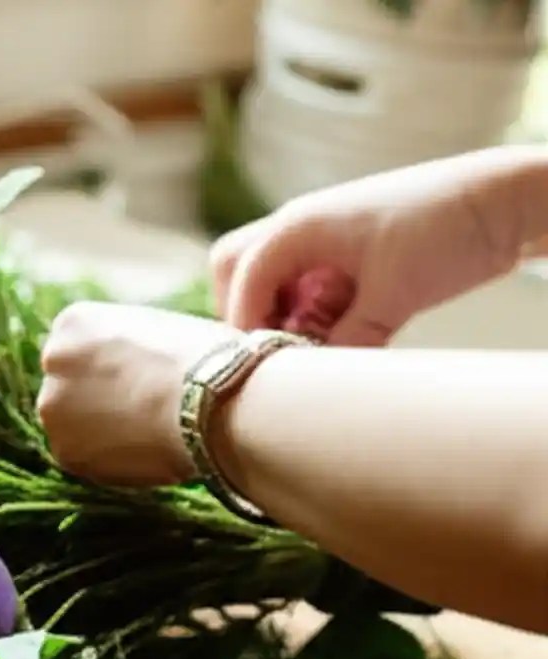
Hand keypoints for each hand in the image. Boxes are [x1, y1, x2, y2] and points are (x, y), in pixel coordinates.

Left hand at [37, 303, 239, 484]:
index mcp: (74, 322)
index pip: (81, 350)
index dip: (112, 370)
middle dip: (98, 400)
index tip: (139, 381)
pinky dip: (109, 462)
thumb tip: (130, 368)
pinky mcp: (64, 450)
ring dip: (101, 431)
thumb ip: (127, 347)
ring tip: (147, 434)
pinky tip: (143, 453)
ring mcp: (52, 406)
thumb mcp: (159, 328)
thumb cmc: (204, 359)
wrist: (207, 402)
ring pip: (74, 424)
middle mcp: (52, 359)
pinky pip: (85, 459)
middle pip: (70, 386)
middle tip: (140, 412)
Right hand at [212, 151, 528, 345]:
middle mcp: (301, 226)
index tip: (256, 363)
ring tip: (312, 346)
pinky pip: (304, 284)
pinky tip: (337, 333)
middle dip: (243, 309)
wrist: (501, 201)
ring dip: (278, 313)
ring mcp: (322, 238)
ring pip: (269, 277)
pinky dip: (308, 312)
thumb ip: (348, 338)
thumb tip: (315, 379)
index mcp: (301, 225)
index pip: (243, 277)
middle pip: (236, 266)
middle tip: (269, 349)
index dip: (242, 323)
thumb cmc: (446, 230)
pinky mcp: (345, 252)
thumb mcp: (395, 295)